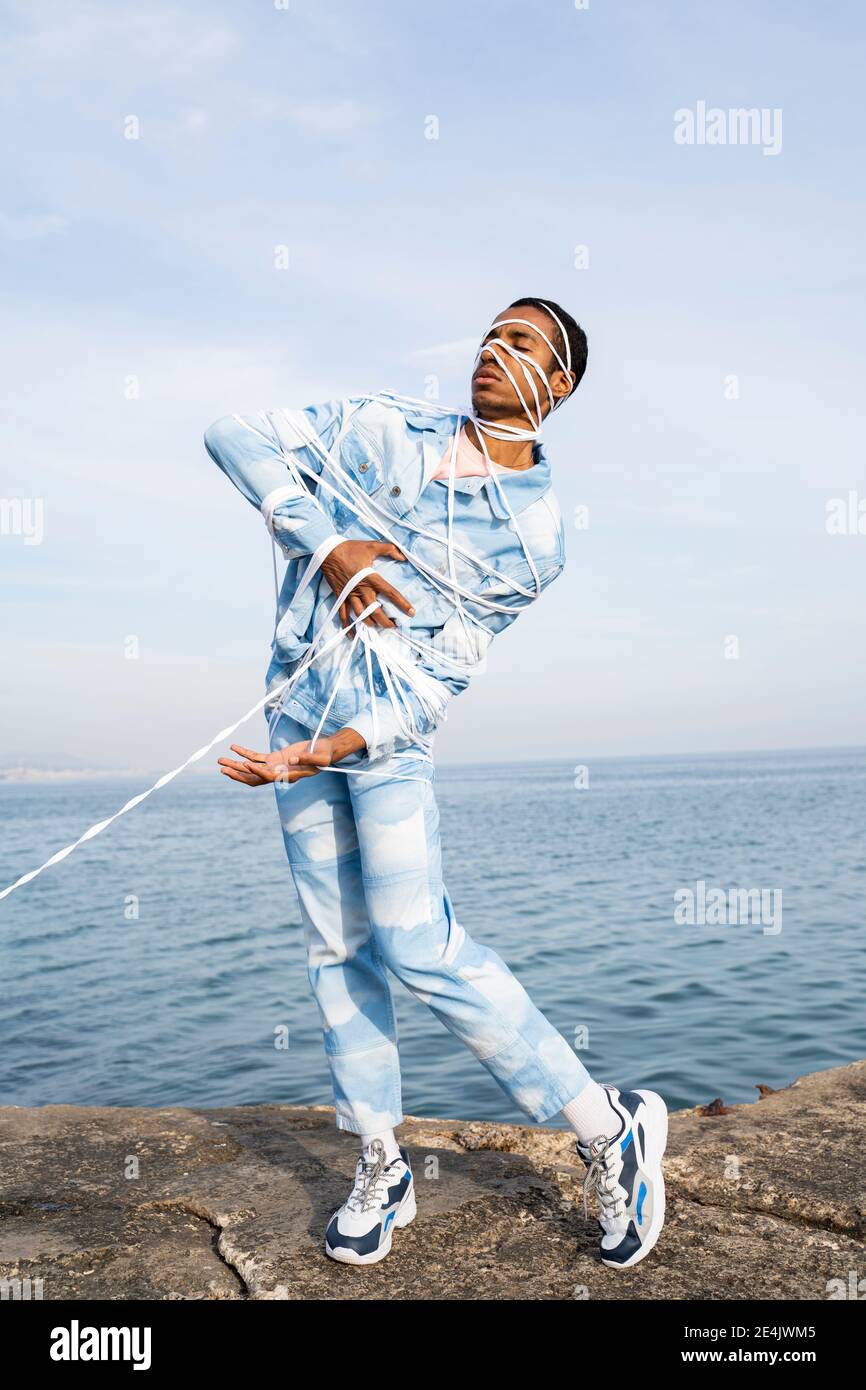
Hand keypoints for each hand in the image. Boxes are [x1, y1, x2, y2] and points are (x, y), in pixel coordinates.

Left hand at [218, 729, 365, 785]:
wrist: (326, 750)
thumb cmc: (325, 754)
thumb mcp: (320, 757)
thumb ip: (306, 759)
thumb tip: (290, 760)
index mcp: (289, 775)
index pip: (268, 776)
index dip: (257, 772)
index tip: (246, 764)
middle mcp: (279, 773)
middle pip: (254, 777)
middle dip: (238, 774)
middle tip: (222, 768)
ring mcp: (275, 766)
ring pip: (251, 768)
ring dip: (236, 765)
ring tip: (220, 760)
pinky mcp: (275, 758)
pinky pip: (256, 757)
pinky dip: (245, 753)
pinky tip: (234, 747)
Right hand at [322, 540, 414, 636]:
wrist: (328, 551)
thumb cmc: (350, 548)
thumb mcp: (372, 545)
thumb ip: (389, 549)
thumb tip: (403, 556)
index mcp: (371, 578)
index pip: (390, 593)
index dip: (402, 603)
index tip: (411, 612)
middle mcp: (361, 589)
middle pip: (376, 611)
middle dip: (386, 621)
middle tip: (395, 625)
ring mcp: (350, 595)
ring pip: (361, 615)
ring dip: (371, 624)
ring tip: (379, 628)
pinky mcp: (340, 597)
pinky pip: (343, 614)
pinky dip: (347, 626)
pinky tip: (352, 636)